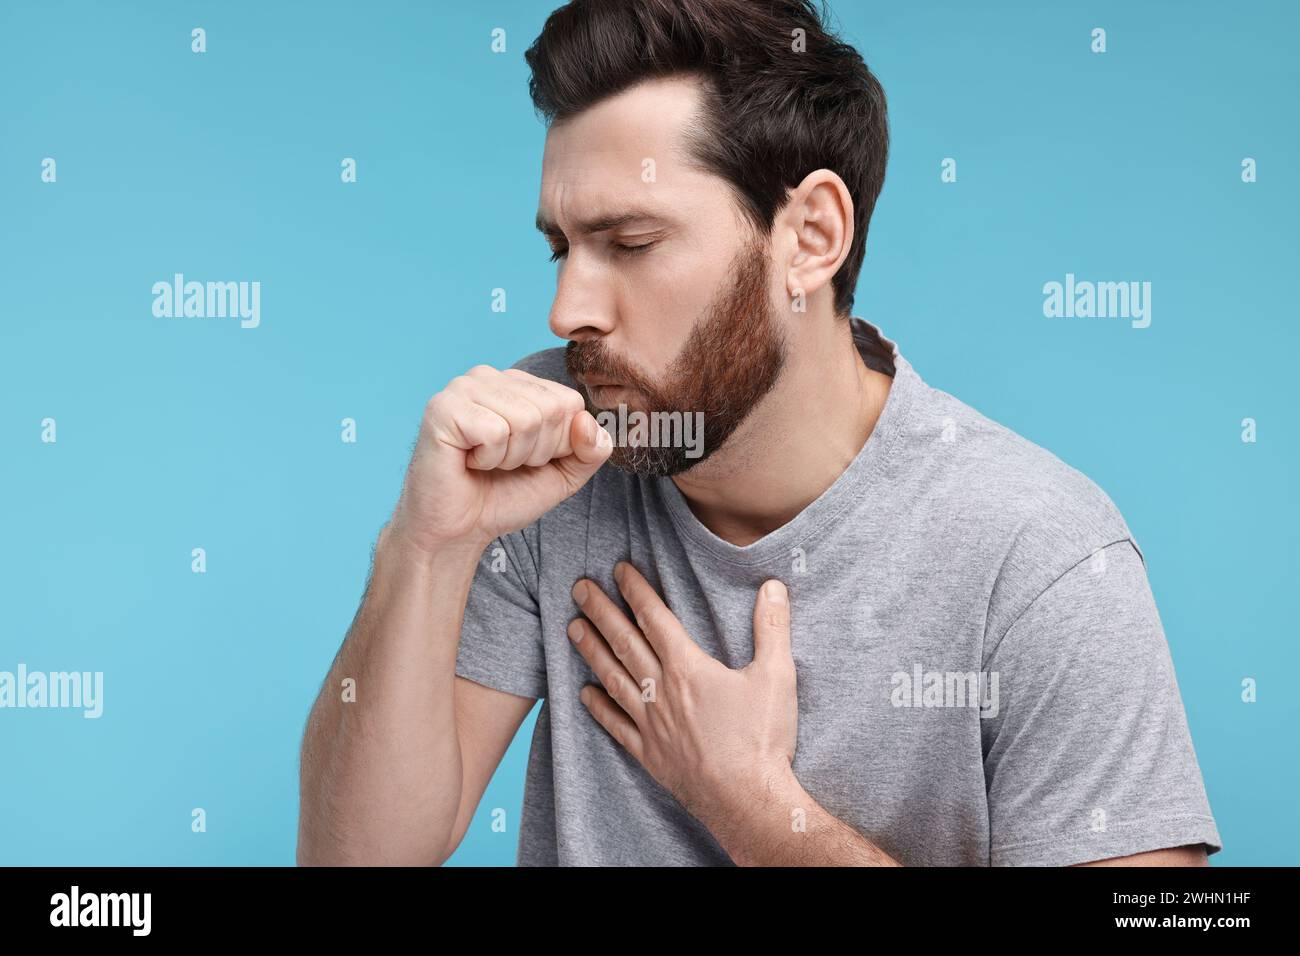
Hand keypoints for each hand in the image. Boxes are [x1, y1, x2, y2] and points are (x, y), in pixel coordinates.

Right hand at [389, 365, 611, 553]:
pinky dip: (488, 459)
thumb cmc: (504, 496)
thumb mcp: (563, 473)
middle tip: (502, 464)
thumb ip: (592, 449)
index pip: (569, 402)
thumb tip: (586, 421)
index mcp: (517, 384)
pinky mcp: (443, 409)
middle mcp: (489, 377)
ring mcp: (463, 388)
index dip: (558, 444)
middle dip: (535, 452)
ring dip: (511, 457)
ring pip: (526, 419)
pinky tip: (468, 461)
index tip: (526, 459)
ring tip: (485, 462)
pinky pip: (495, 432)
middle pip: (551, 409)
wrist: (458, 530)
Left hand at [567, 562, 798, 831]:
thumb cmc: (762, 740)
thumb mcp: (777, 676)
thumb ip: (772, 628)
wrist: (747, 801)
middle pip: (624, 643)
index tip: (618, 570)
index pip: (654, 619)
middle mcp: (661, 692)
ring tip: (572, 628)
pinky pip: (616, 726)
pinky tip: (584, 694)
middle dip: (601, 611)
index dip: (636, 591)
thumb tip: (773, 586)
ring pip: (613, 678)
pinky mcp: (649, 754)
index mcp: (688, 669)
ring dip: (591, 651)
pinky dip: (599, 708)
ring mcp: (651, 725)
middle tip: (579, 588)